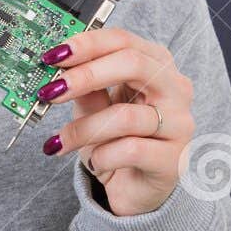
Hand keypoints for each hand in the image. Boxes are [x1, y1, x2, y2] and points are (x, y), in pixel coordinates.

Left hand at [34, 27, 194, 216]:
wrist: (134, 189)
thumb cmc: (117, 141)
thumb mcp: (95, 107)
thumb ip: (82, 87)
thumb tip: (56, 68)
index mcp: (156, 65)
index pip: (124, 41)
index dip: (87, 45)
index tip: (53, 55)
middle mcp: (175, 89)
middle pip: (134, 64)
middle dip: (86, 76)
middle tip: (51, 92)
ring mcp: (179, 124)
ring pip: (126, 115)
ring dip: (83, 129)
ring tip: (61, 141)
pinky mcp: (173, 160)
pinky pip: (130, 150)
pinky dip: (101, 157)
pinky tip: (94, 162)